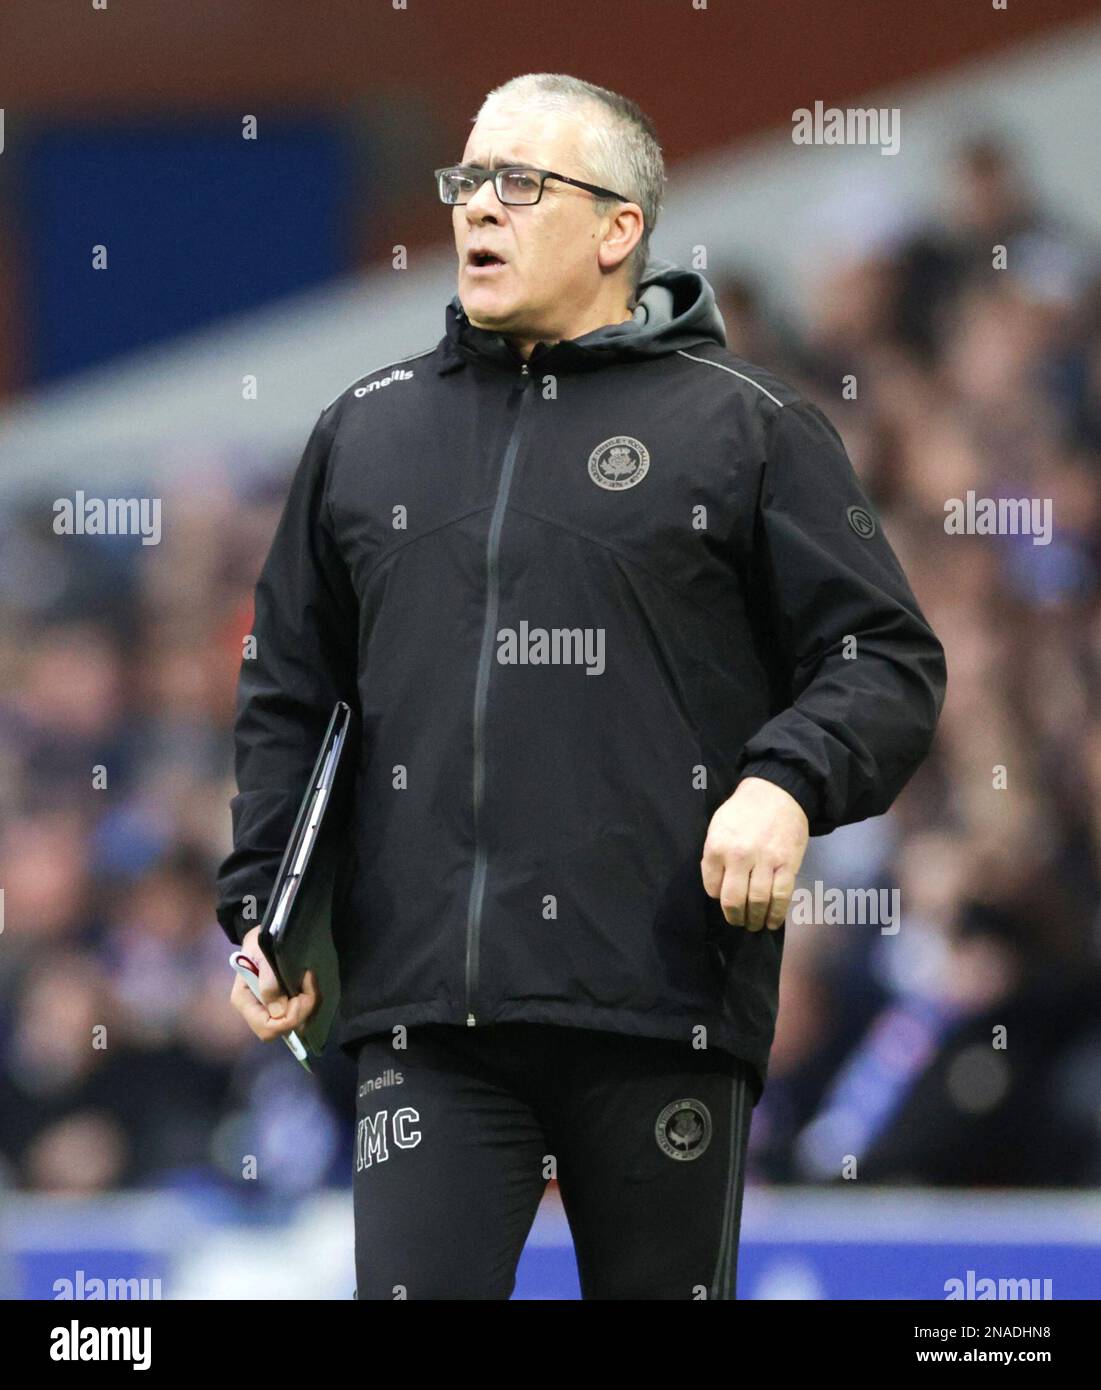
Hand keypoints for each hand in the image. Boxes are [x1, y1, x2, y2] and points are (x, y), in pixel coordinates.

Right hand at [230, 925, 319, 1040]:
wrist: (263, 936)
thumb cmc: (259, 943)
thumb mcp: (261, 955)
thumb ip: (268, 980)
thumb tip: (278, 1011)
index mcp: (245, 1002)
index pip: (266, 1029)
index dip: (287, 1020)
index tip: (299, 998)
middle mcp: (257, 1011)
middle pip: (283, 1029)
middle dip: (301, 1011)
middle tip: (308, 984)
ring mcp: (270, 1009)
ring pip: (296, 1023)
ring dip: (308, 1004)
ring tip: (308, 980)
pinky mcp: (283, 1004)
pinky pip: (301, 1013)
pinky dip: (310, 1000)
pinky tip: (308, 983)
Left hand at [700, 776, 808, 930]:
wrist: (777, 792)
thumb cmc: (743, 810)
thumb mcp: (718, 826)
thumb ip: (714, 855)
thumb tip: (715, 885)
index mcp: (718, 846)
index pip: (712, 887)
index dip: (717, 897)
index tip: (723, 898)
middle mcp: (739, 856)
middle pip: (733, 900)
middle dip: (734, 917)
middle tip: (737, 921)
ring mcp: (765, 861)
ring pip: (757, 902)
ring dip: (754, 919)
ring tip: (753, 924)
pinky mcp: (787, 864)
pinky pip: (781, 896)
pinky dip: (776, 914)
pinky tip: (772, 922)